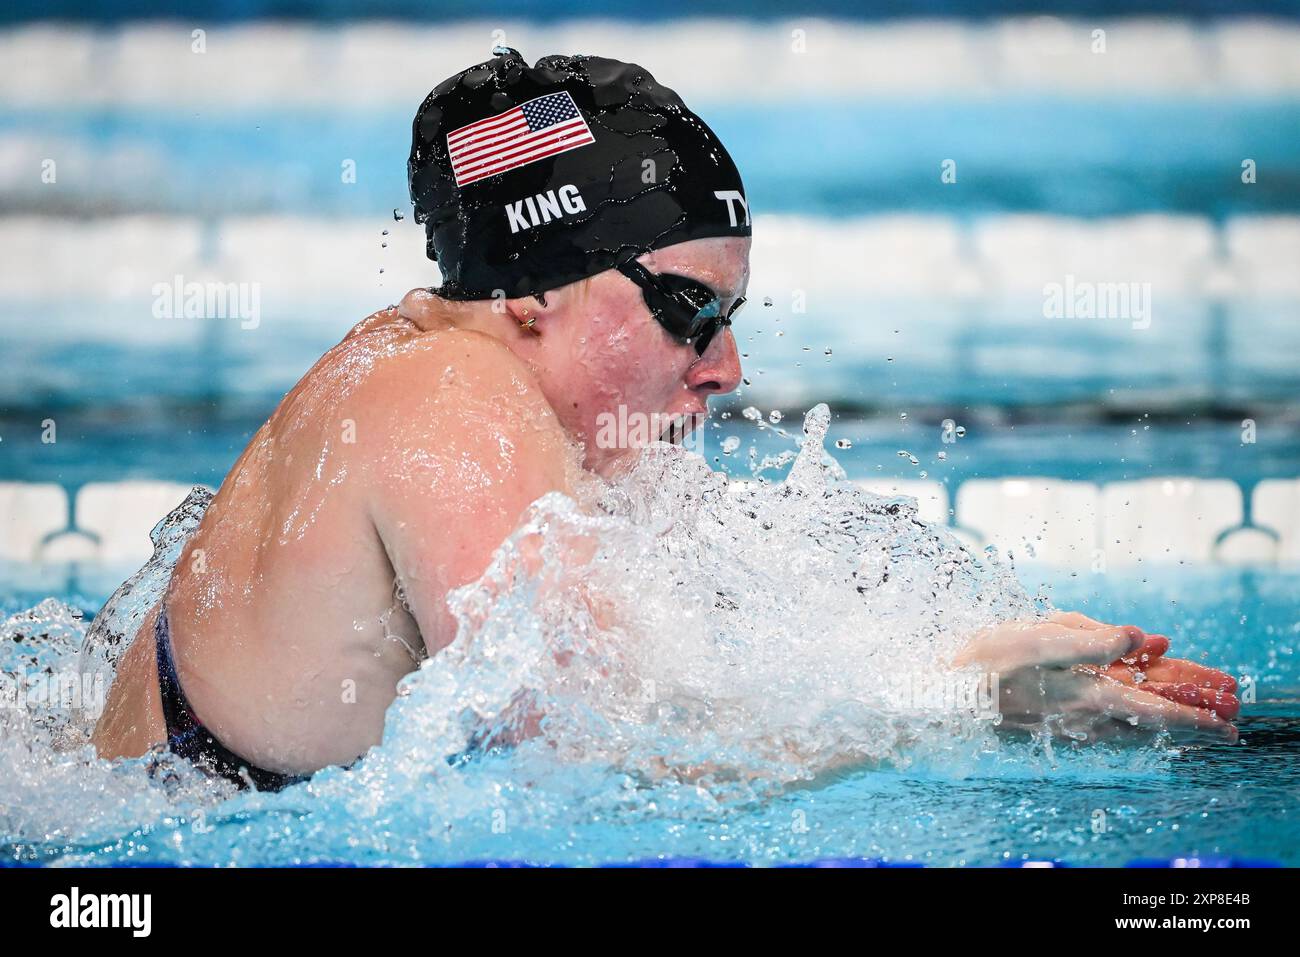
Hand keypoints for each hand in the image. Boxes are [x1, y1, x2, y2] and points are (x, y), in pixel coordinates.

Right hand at [954, 612, 1237, 743]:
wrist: (945, 699)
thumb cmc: (989, 662)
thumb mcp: (1042, 636)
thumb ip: (1095, 637)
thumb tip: (1143, 638)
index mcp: (1090, 695)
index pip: (1158, 710)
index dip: (1196, 715)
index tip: (1228, 721)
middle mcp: (1087, 718)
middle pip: (1153, 720)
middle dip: (1192, 715)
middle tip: (1229, 716)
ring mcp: (1071, 725)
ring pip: (1133, 724)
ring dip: (1167, 717)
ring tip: (1195, 713)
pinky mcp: (1054, 725)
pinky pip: (1108, 724)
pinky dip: (1133, 717)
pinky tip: (1133, 707)